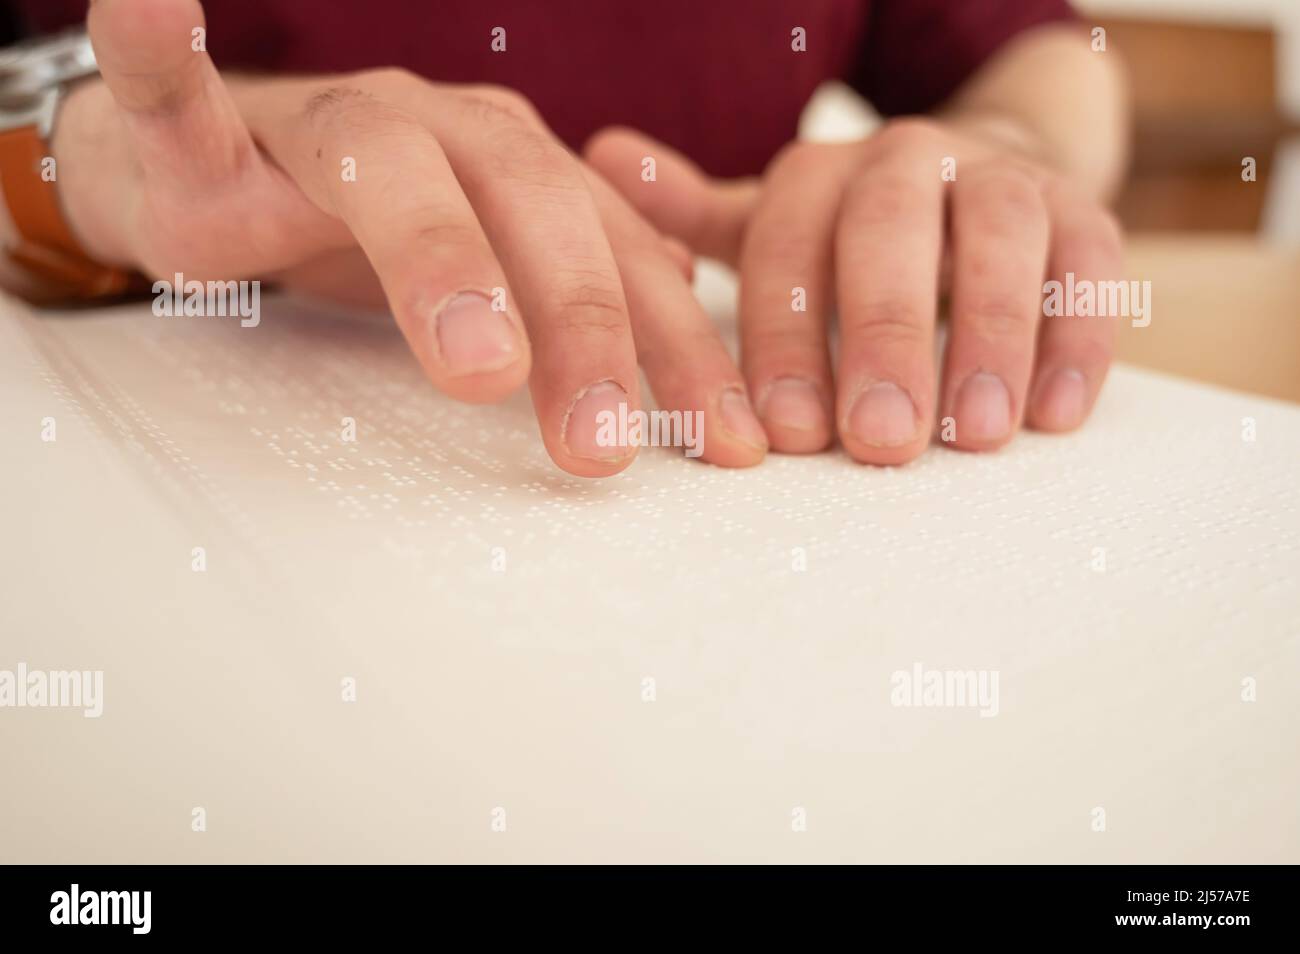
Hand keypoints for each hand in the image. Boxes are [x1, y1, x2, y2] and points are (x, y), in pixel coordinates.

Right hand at [53, 0, 771, 476]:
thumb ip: (590, 284)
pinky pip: (177, 88)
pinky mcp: (213, 135)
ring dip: (439, 260)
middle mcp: (445, 130)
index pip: (622, 254)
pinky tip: (152, 5)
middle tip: (601, 442)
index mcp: (523, 168)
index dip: (677, 350)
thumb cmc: (388, 225)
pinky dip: (163, 51)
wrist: (249, 174)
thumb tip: (690, 319)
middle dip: (578, 329)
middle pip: (531, 212)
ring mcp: (331, 124)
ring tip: (480, 360)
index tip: (721, 444)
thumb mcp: (505, 263)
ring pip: (391, 174)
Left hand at [586, 117, 1124, 463]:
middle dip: (882, 338)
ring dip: (988, 337)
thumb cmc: (855, 231)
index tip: (784, 434)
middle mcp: (908, 161)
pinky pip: (1091, 264)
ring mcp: (1001, 181)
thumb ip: (696, 214)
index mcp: (819, 174)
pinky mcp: (1083, 214)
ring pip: (1001, 239)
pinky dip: (1076, 337)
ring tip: (974, 436)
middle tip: (877, 442)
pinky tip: (1053, 416)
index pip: (789, 245)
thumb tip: (602, 156)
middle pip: (891, 232)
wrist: (977, 177)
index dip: (785, 338)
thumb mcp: (774, 224)